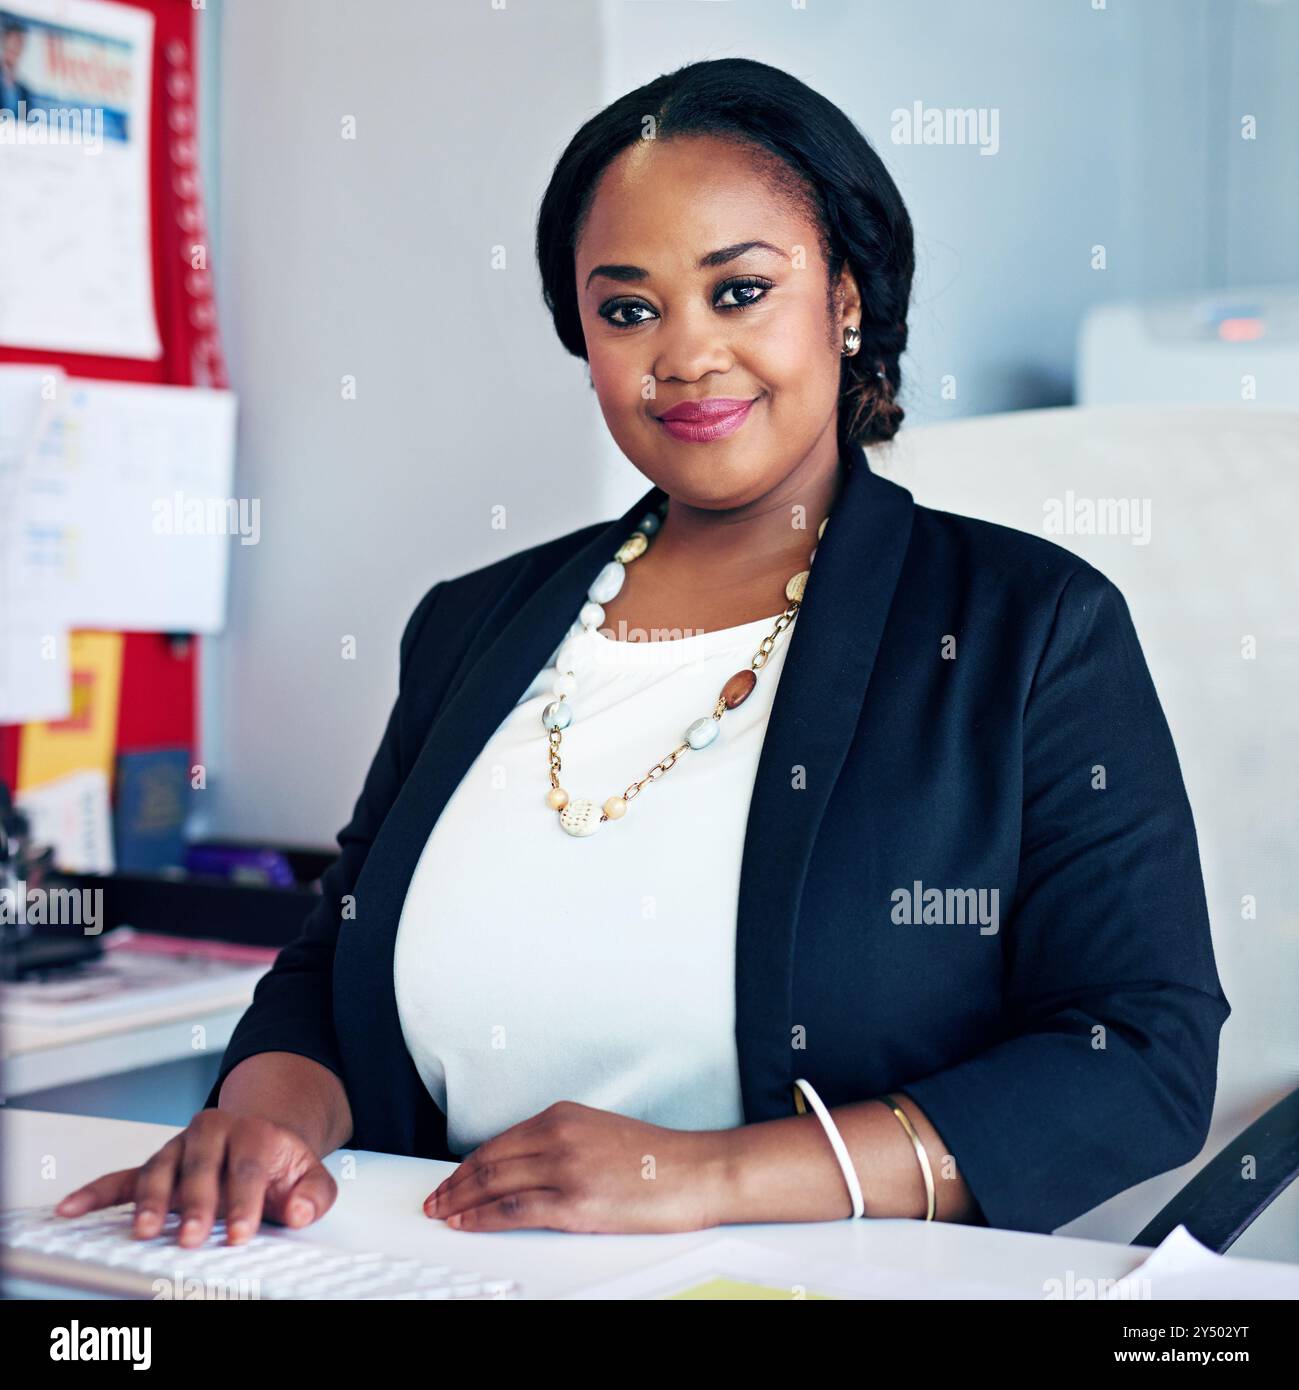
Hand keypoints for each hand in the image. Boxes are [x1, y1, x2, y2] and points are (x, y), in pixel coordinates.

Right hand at [54, 1109, 337, 1246]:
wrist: (261, 1139)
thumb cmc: (280, 1164)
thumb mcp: (310, 1174)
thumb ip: (313, 1194)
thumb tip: (298, 1212)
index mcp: (254, 1133)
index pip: (247, 1169)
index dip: (244, 1201)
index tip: (240, 1233)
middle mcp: (213, 1133)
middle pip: (201, 1167)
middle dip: (195, 1203)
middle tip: (191, 1236)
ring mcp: (180, 1148)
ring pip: (160, 1169)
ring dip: (150, 1200)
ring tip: (144, 1230)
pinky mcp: (155, 1165)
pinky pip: (121, 1177)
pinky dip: (95, 1192)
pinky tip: (72, 1208)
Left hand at [423, 1100, 730, 1233]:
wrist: (697, 1171)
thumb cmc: (657, 1158)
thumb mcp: (600, 1133)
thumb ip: (561, 1143)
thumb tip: (525, 1166)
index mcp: (563, 1115)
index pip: (499, 1140)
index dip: (468, 1162)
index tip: (451, 1176)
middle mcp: (558, 1136)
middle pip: (488, 1160)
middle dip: (453, 1182)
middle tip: (434, 1198)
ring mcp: (564, 1169)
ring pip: (493, 1184)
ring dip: (459, 1199)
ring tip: (441, 1212)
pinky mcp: (573, 1202)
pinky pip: (511, 1210)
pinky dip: (480, 1217)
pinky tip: (465, 1223)